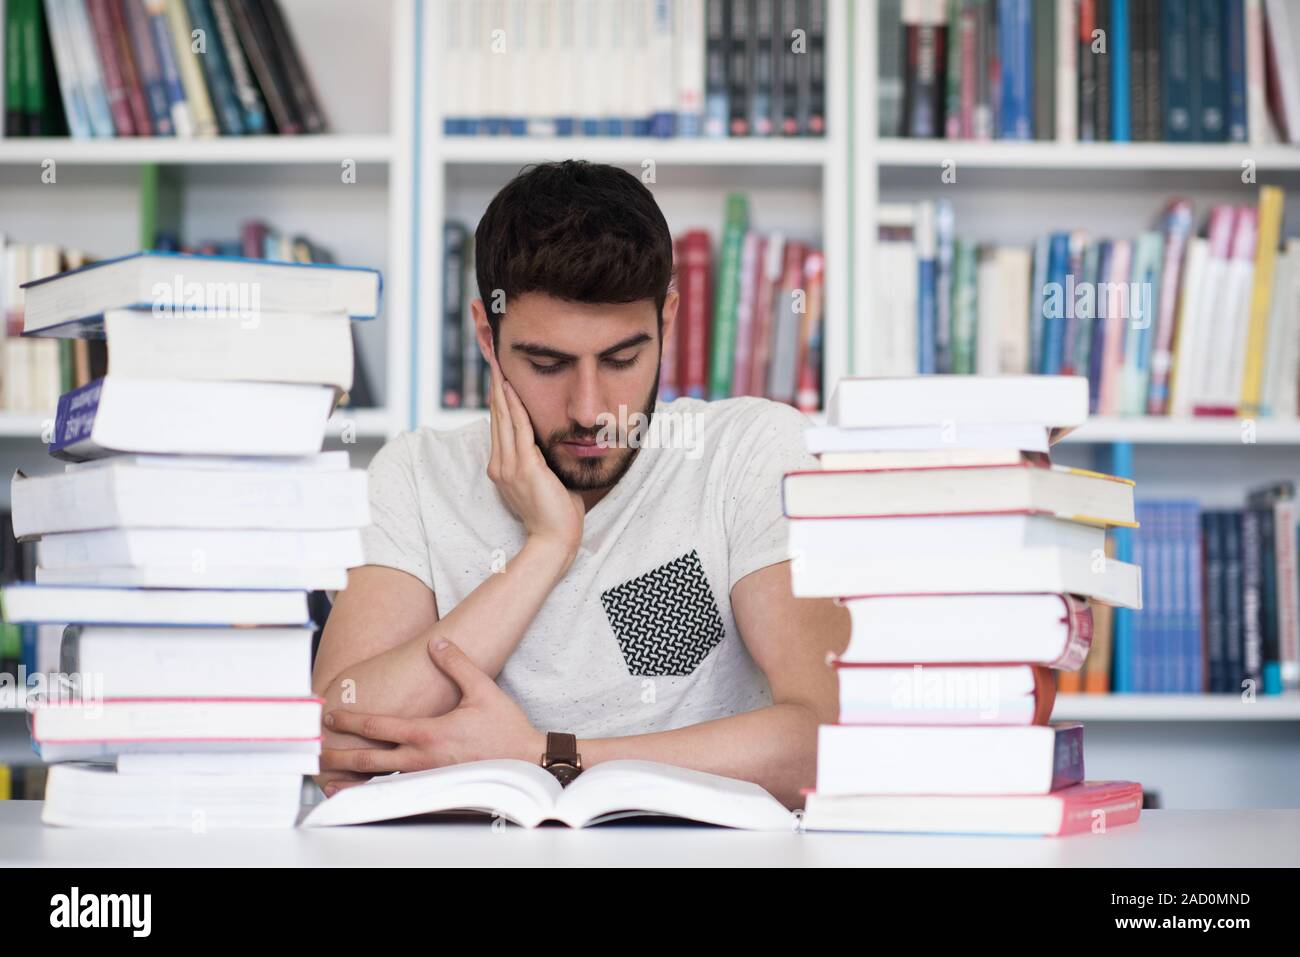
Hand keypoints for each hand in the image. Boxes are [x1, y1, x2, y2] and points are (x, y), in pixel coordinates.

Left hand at [318, 638, 544, 794]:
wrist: (526, 763)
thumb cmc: (506, 729)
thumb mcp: (482, 689)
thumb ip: (457, 664)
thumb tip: (438, 643)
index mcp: (428, 734)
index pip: (379, 727)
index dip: (351, 720)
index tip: (331, 715)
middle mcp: (421, 760)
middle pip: (368, 759)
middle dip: (339, 753)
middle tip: (316, 750)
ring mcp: (426, 779)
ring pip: (380, 782)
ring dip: (352, 780)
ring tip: (329, 781)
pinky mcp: (435, 789)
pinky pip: (397, 792)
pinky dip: (375, 793)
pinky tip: (366, 793)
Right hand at [485, 347, 584, 559]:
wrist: (555, 541)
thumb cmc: (558, 515)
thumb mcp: (549, 481)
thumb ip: (546, 461)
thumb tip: (557, 444)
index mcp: (503, 469)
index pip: (500, 427)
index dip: (498, 401)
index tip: (498, 378)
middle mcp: (500, 465)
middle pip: (496, 418)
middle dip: (495, 388)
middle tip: (493, 359)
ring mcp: (508, 466)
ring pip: (504, 419)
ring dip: (501, 391)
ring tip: (497, 366)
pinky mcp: (523, 467)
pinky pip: (518, 429)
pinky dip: (515, 407)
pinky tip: (511, 389)